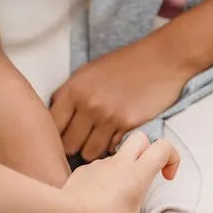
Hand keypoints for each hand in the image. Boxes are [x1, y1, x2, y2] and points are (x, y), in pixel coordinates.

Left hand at [50, 36, 193, 161]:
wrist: (160, 59)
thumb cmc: (126, 64)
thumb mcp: (89, 72)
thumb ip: (70, 95)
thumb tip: (55, 118)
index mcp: (74, 89)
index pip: (51, 127)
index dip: (55, 137)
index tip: (63, 138)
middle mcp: (87, 104)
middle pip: (68, 145)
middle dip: (74, 147)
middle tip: (83, 143)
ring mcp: (107, 116)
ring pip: (89, 153)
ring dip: (94, 150)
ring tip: (100, 142)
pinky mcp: (127, 124)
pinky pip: (111, 148)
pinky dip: (113, 146)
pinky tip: (116, 136)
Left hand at [62, 131, 179, 212]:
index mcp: (139, 173)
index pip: (164, 147)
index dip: (172, 158)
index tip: (166, 178)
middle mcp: (122, 163)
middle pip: (142, 138)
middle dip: (149, 151)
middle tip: (148, 174)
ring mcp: (102, 164)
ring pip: (120, 152)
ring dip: (127, 165)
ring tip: (123, 194)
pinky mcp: (86, 170)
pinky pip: (101, 166)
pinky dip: (107, 176)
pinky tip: (102, 197)